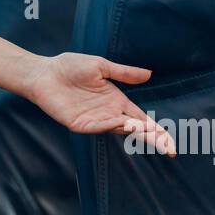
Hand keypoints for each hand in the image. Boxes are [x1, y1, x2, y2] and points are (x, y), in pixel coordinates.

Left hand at [24, 52, 174, 154]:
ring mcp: (95, 120)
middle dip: (152, 138)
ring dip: (135, 132)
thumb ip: (124, 73)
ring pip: (119, 130)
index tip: (171, 141)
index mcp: (116, 101)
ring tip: (150, 133)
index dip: (156, 130)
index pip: (141, 119)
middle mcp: (109, 113)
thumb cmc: (69, 67)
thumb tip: (149, 74)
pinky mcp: (80, 124)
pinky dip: (111, 126)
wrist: (44, 73)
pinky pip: (98, 127)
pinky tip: (124, 124)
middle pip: (135, 129)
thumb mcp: (101, 66)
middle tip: (169, 148)